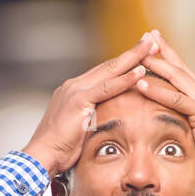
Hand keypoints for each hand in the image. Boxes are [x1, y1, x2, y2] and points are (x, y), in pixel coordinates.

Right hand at [22, 35, 158, 177]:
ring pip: (110, 70)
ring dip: (133, 57)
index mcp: (75, 91)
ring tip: (153, 46)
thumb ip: (93, 121)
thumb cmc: (60, 150)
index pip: (105, 73)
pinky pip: (107, 88)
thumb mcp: (80, 131)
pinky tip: (141, 71)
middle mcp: (74, 85)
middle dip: (132, 52)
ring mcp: (76, 90)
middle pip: (109, 65)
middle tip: (152, 39)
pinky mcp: (78, 101)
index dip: (125, 62)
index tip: (143, 53)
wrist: (41, 156)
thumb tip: (107, 125)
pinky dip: (125, 79)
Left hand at [137, 29, 194, 192]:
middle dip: (162, 51)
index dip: (171, 56)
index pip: (186, 72)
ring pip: (176, 78)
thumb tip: (176, 122)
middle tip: (145, 36)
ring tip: (137, 56)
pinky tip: (141, 84)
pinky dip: (157, 91)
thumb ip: (190, 122)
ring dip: (156, 65)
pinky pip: (176, 99)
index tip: (156, 41)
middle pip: (180, 68)